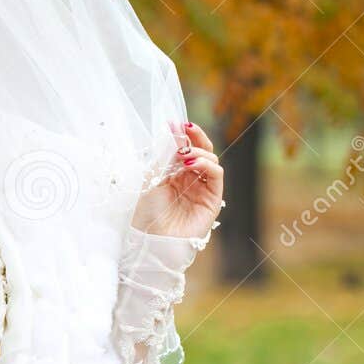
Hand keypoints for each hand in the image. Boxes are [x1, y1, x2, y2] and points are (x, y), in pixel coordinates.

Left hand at [131, 120, 222, 238]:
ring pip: (211, 159)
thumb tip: (171, 130)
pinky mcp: (212, 199)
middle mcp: (190, 180)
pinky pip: (216, 174)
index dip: (182, 135)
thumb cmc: (147, 213)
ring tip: (184, 154)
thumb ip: (164, 156)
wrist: (152, 240)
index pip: (185, 148)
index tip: (174, 123)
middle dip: (195, 136)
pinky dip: (206, 164)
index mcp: (174, 174)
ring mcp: (202, 189)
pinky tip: (192, 163)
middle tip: (186, 127)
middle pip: (201, 150)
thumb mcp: (151, 178)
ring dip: (199, 151)